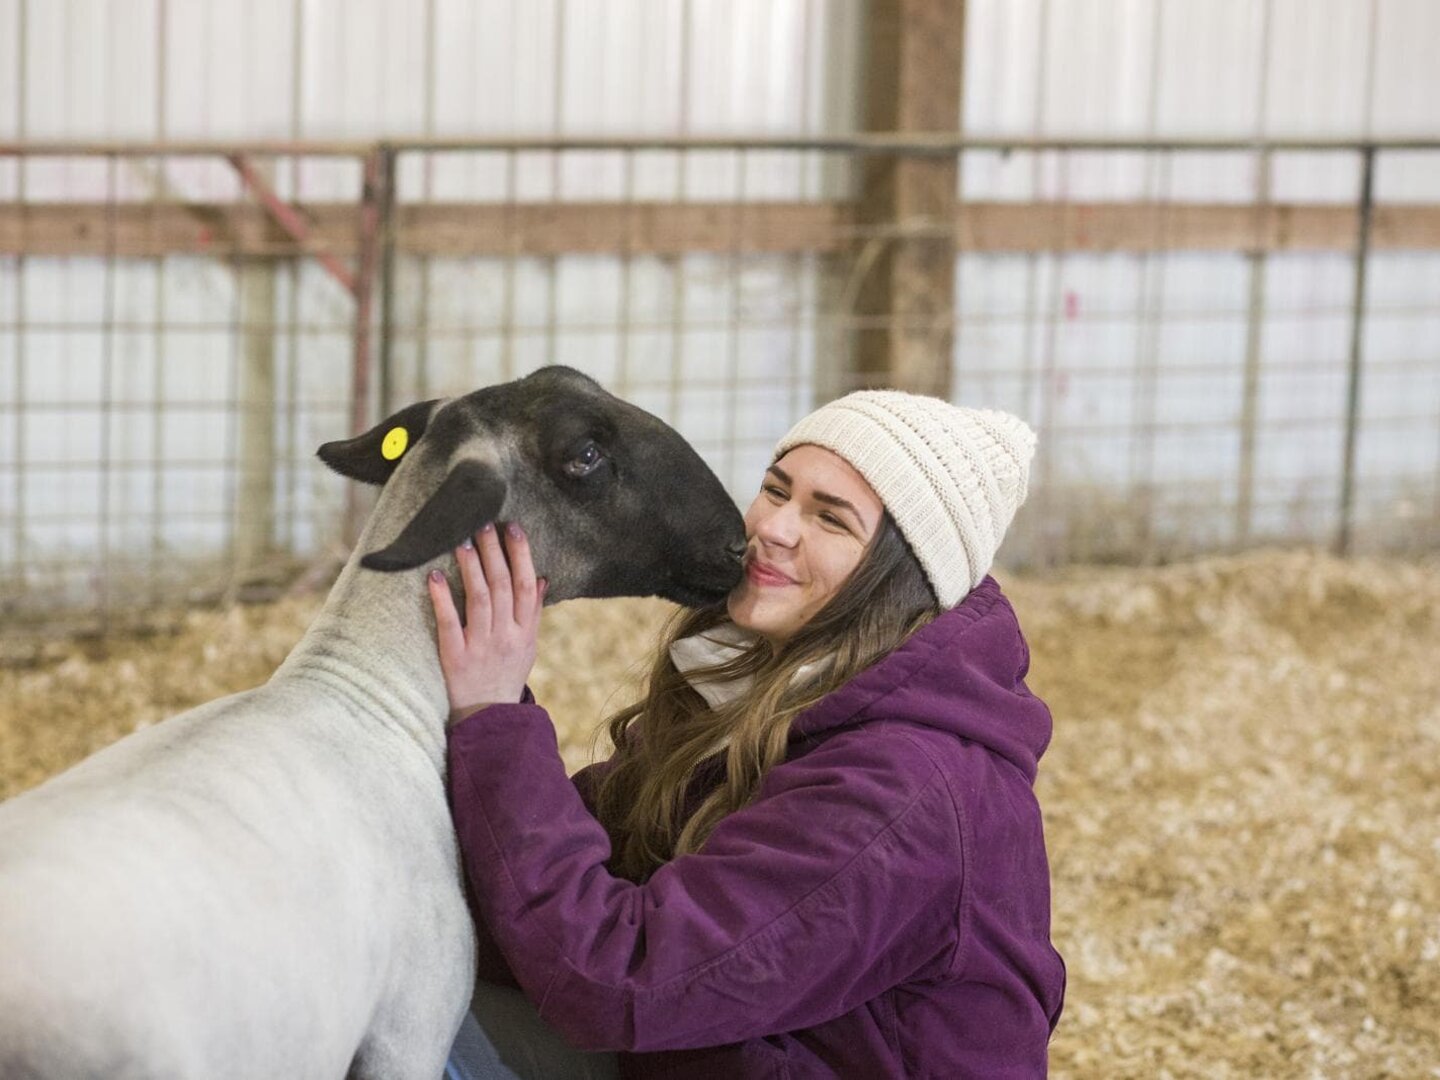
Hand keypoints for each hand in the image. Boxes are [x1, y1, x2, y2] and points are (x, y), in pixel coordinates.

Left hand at [427, 521, 546, 726]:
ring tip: (462, 541)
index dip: (520, 554)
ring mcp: (481, 646)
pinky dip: (442, 599)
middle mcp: (506, 636)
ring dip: (471, 568)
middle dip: (493, 552)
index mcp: (524, 631)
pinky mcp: (456, 657)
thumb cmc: (506, 676)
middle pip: (502, 586)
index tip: (512, 528)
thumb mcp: (527, 646)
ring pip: (479, 599)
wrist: (489, 717)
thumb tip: (540, 578)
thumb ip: (532, 612)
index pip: (525, 585)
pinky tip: (435, 577)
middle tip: (483, 523)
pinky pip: (449, 623)